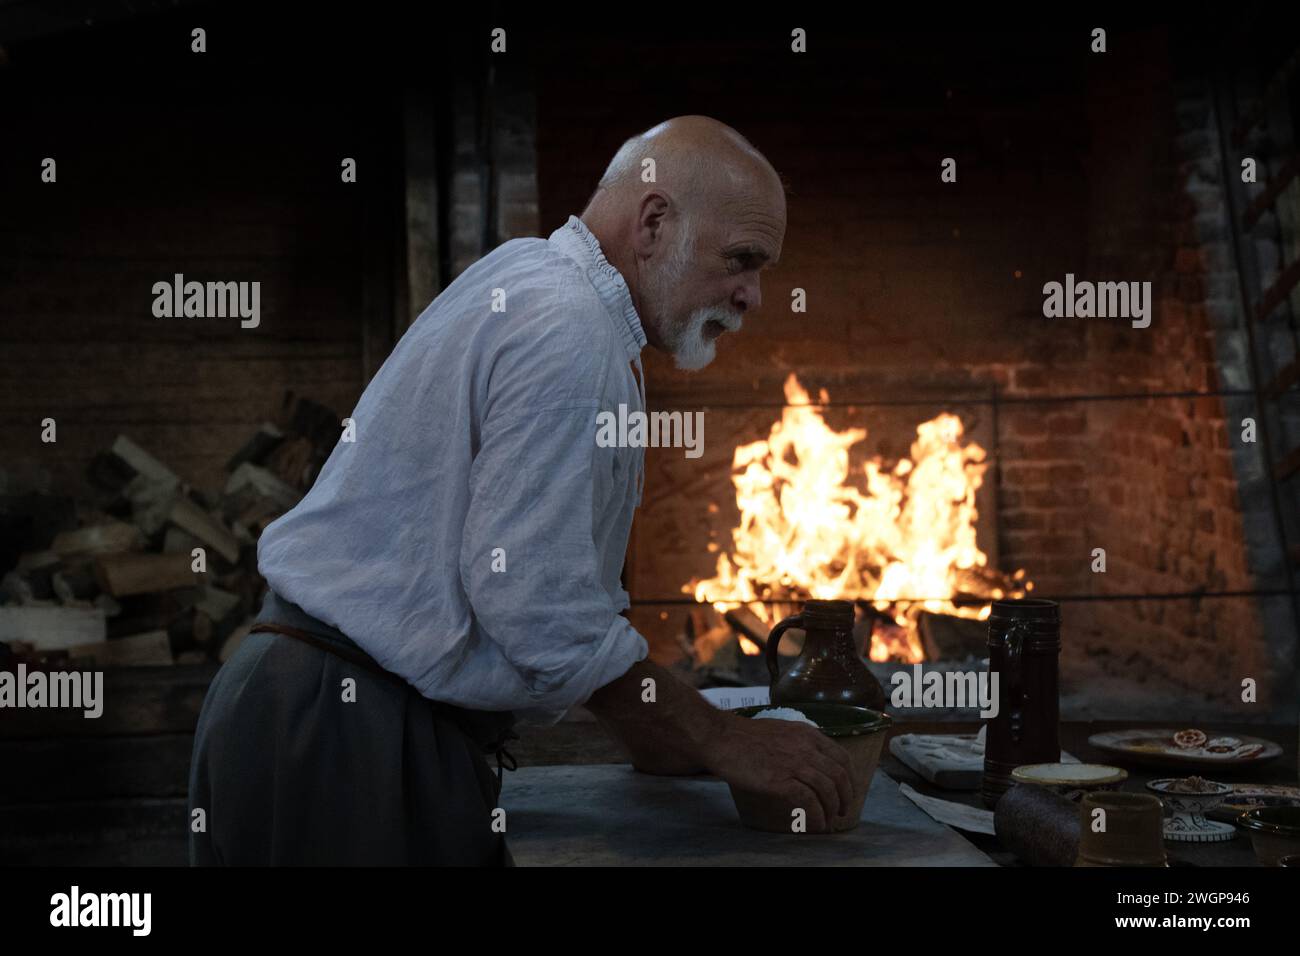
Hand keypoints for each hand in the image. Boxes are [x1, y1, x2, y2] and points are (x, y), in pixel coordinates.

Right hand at [702, 713, 854, 831]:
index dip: (849, 779)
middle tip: (841, 811)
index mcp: (807, 734)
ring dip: (832, 809)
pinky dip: (816, 815)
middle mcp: (806, 747)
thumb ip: (798, 743)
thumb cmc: (744, 736)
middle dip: (845, 797)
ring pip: (827, 790)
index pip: (841, 757)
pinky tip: (814, 824)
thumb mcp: (780, 730)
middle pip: (839, 776)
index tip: (846, 792)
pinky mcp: (780, 780)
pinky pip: (808, 801)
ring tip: (828, 821)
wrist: (721, 737)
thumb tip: (809, 762)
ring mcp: (794, 763)